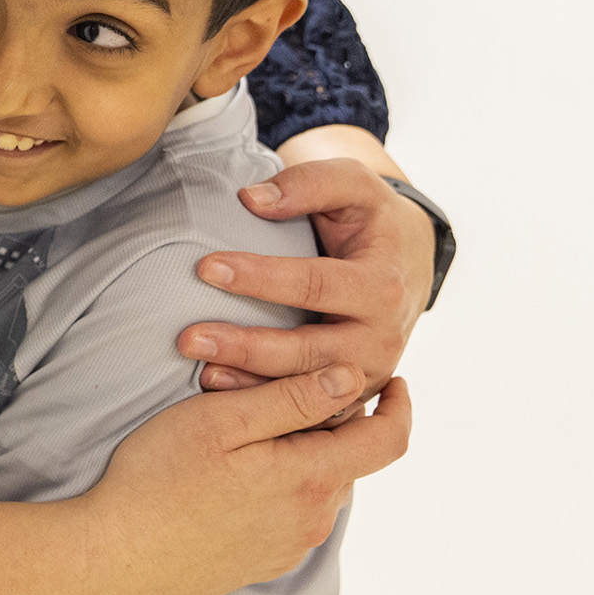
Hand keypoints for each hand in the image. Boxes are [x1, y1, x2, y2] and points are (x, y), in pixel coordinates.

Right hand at [78, 365, 411, 594]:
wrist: (113, 557)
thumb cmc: (157, 478)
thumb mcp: (221, 419)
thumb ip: (292, 398)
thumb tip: (353, 379)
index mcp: (312, 478)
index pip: (387, 440)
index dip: (399, 405)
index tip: (393, 379)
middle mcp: (312, 520)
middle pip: (348, 460)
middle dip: (332, 423)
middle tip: (281, 390)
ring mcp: (288, 547)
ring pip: (318, 487)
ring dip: (301, 455)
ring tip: (248, 431)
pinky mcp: (262, 563)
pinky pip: (292, 515)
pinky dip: (280, 486)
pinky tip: (233, 477)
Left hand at [176, 158, 431, 405]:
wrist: (405, 264)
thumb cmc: (368, 220)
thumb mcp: (354, 186)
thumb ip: (308, 184)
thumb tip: (250, 199)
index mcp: (382, 285)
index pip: (315, 283)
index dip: (260, 277)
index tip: (205, 267)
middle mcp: (380, 338)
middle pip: (309, 349)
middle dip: (247, 345)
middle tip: (187, 338)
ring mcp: (366, 373)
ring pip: (308, 390)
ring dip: (251, 384)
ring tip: (200, 371)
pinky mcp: (350, 395)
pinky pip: (309, 410)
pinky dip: (267, 405)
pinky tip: (220, 394)